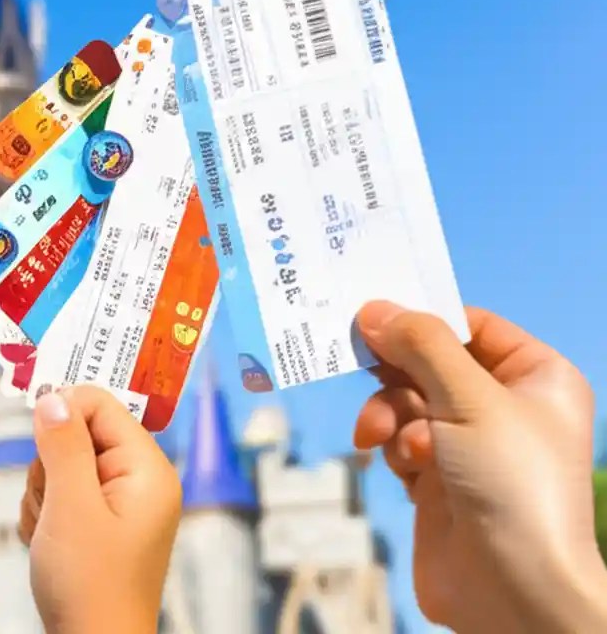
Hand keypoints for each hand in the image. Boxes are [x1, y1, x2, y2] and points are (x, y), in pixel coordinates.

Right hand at [19, 386, 180, 633]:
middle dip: (50, 468)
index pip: (101, 405)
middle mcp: (138, 482)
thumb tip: (53, 396)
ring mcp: (117, 504)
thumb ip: (62, 445)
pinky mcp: (97, 522)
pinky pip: (57, 495)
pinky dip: (44, 516)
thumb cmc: (91, 588)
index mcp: (147, 470)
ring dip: (43, 497)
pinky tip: (51, 544)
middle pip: (75, 434)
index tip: (41, 446)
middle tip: (57, 508)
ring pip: (59, 466)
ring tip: (55, 535)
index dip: (64, 415)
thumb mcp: (71, 507)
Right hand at [353, 301, 606, 633]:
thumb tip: (374, 308)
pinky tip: (406, 470)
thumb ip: (420, 346)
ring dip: (389, 418)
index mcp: (535, 376)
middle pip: (429, 363)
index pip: (471, 325)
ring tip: (382, 440)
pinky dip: (395, 451)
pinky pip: (400, 443)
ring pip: (406, 404)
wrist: (513, 588)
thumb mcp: (469, 398)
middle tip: (362, 370)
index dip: (422, 320)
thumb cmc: (511, 483)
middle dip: (395, 377)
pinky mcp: (439, 479)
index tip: (372, 317)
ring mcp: (471, 445)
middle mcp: (505, 406)